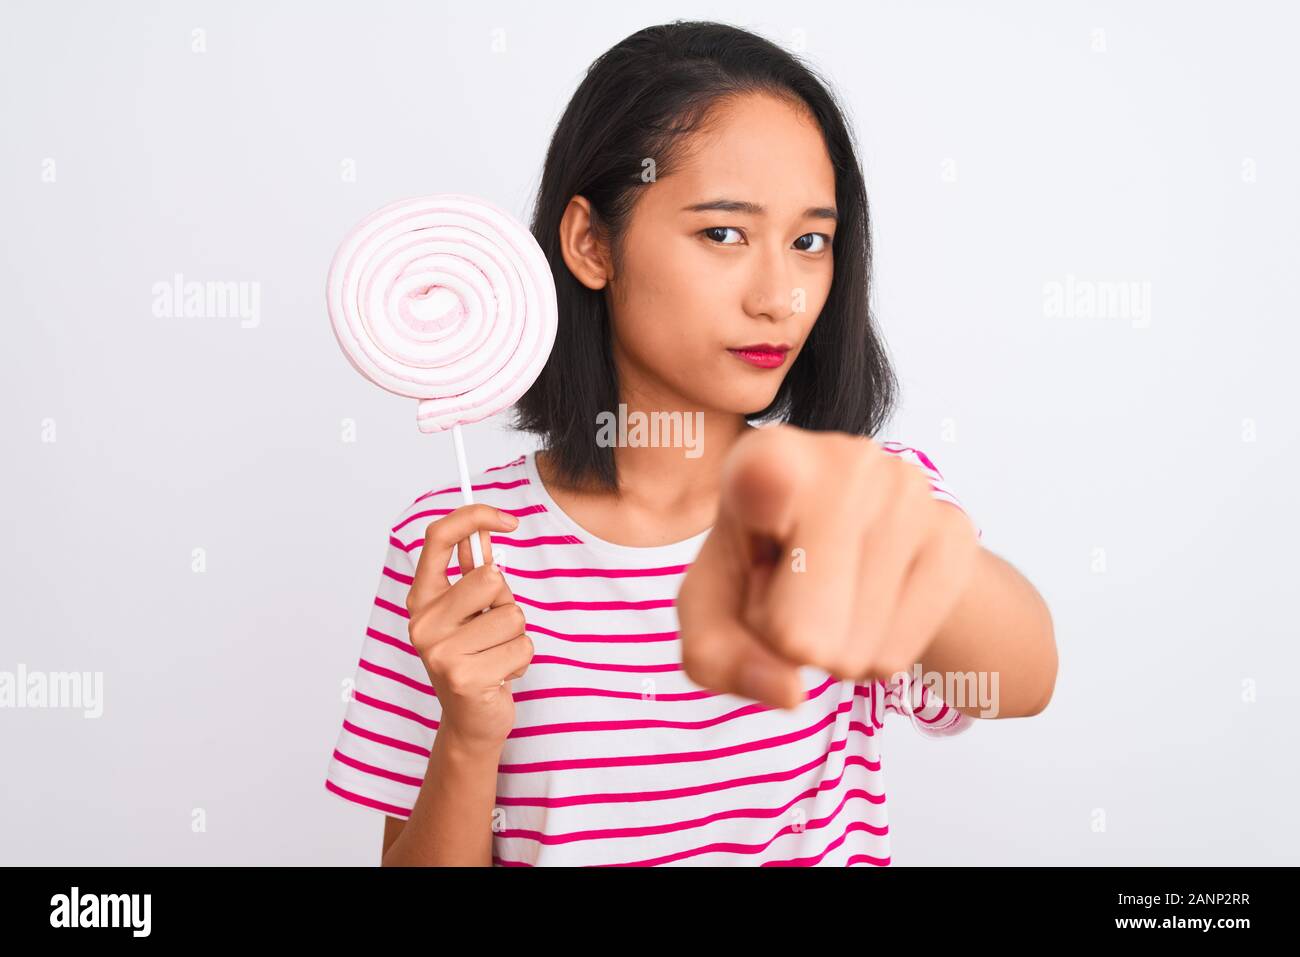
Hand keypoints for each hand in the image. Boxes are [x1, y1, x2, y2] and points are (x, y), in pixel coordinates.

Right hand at [405, 504, 532, 752]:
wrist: (471, 721)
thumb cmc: (475, 658)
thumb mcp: (469, 612)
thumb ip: (472, 571)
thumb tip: (484, 529)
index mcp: (422, 600)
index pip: (438, 538)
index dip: (474, 516)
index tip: (508, 519)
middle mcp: (423, 623)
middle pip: (490, 578)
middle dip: (506, 602)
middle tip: (493, 630)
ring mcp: (440, 652)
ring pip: (513, 615)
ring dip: (517, 636)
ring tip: (496, 655)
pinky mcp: (464, 677)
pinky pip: (522, 646)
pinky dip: (522, 660)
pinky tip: (501, 675)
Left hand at [677, 425, 979, 710]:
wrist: (850, 543)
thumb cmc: (759, 567)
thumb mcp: (708, 610)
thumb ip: (717, 657)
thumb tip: (790, 691)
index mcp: (766, 456)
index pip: (765, 479)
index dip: (766, 503)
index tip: (766, 493)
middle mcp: (846, 459)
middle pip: (801, 632)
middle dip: (786, 640)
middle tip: (789, 588)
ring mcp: (909, 493)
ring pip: (853, 651)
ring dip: (832, 646)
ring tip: (829, 591)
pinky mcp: (954, 533)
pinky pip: (895, 655)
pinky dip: (873, 652)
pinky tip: (868, 601)